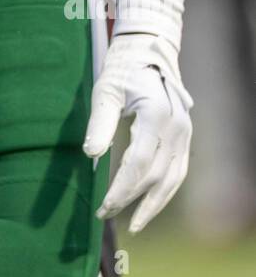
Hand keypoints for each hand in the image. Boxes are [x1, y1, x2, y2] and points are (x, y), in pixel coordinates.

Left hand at [83, 32, 192, 233]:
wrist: (148, 52)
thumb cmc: (122, 70)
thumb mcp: (105, 91)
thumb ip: (99, 123)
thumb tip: (90, 155)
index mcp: (157, 114)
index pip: (139, 162)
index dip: (121, 188)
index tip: (103, 205)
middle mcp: (177, 127)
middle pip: (155, 175)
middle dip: (130, 199)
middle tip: (105, 215)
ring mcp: (185, 134)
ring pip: (172, 179)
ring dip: (152, 205)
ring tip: (133, 225)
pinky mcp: (185, 138)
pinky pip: (178, 172)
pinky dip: (164, 192)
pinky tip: (149, 205)